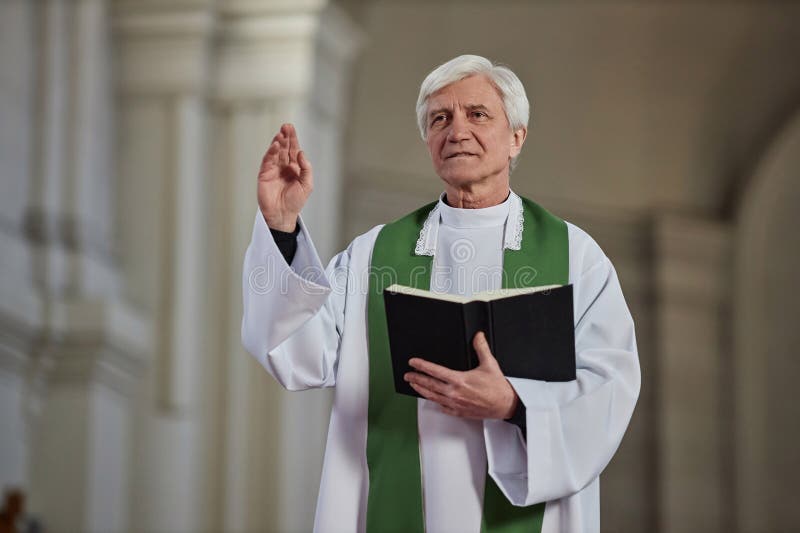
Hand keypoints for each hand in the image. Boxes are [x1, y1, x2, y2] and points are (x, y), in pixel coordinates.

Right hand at [257, 123, 312, 231]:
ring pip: (275, 152)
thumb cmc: (295, 202)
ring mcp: (273, 170)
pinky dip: (270, 153)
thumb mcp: (307, 185)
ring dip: (277, 142)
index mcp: (295, 168)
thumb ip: (306, 168)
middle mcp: (284, 166)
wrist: (283, 215)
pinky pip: (267, 161)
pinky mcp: (264, 174)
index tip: (291, 129)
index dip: (293, 139)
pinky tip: (274, 146)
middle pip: (284, 148)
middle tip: (286, 126)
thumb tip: (301, 153)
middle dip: (285, 137)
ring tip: (280, 134)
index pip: (293, 150)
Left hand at [404, 331, 519, 418]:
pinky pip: (442, 407)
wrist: (506, 405)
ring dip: (421, 390)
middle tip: (408, 374)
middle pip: (429, 384)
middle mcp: (455, 393)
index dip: (422, 365)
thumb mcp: (490, 364)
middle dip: (416, 378)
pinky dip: (434, 402)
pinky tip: (431, 399)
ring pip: (432, 397)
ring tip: (414, 385)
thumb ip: (481, 348)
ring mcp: (455, 404)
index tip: (413, 362)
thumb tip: (477, 336)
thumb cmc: (498, 388)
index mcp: (460, 380)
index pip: (435, 371)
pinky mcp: (459, 412)